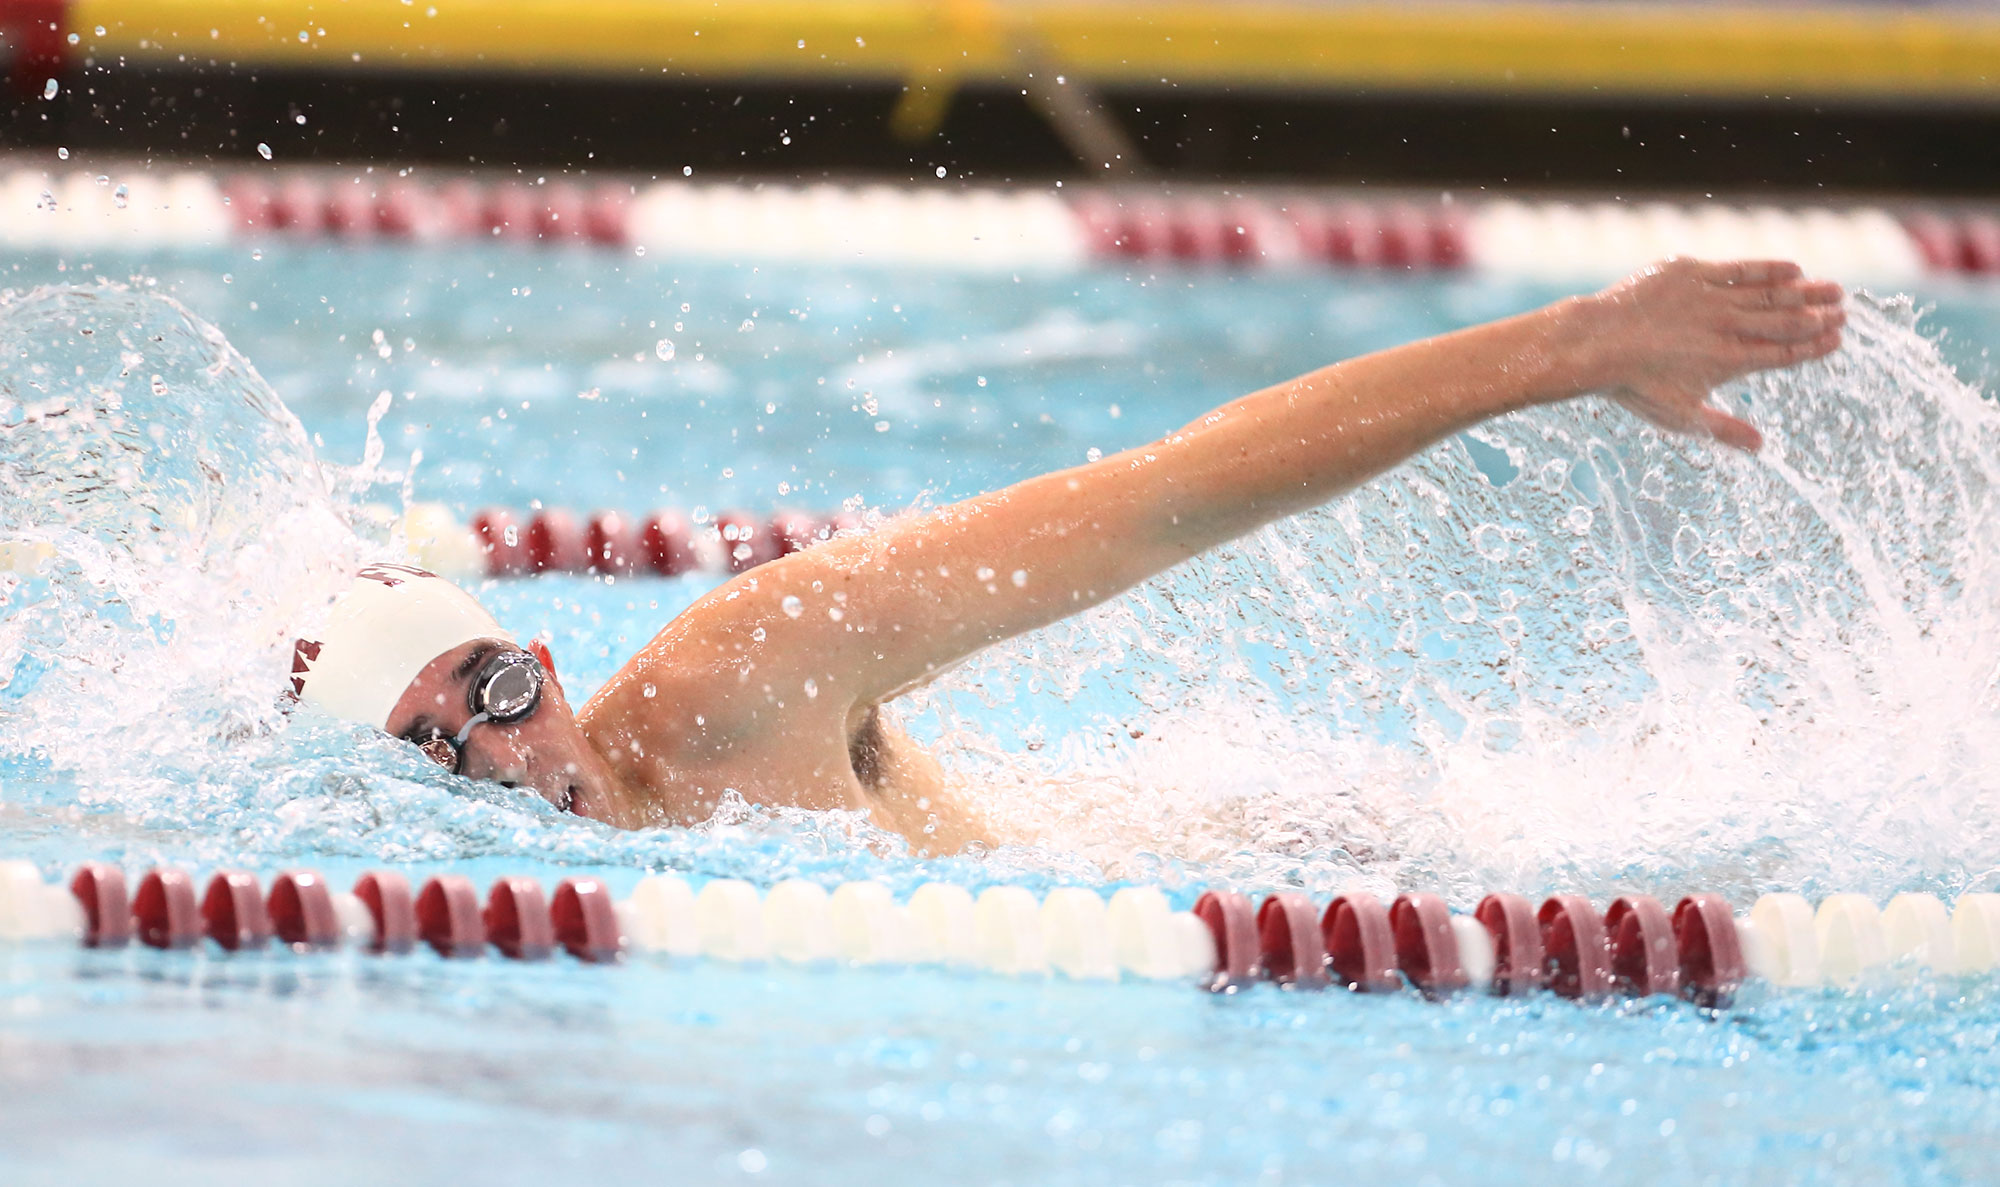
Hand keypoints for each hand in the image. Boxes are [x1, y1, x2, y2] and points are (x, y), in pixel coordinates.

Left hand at [1588, 258, 1844, 452]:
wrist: (1594, 344)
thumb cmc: (1634, 385)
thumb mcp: (1680, 416)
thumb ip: (1723, 429)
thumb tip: (1760, 448)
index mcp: (1729, 362)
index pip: (1784, 353)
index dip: (1814, 346)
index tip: (1838, 339)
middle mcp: (1727, 327)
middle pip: (1786, 321)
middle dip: (1819, 318)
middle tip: (1844, 313)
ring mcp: (1710, 297)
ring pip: (1770, 293)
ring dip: (1805, 292)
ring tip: (1833, 290)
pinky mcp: (1691, 272)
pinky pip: (1739, 268)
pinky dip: (1769, 268)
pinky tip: (1793, 268)